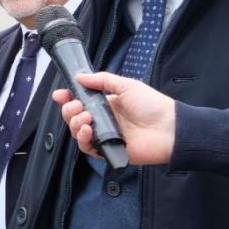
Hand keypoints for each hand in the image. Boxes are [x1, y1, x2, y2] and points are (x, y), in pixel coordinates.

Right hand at [53, 72, 175, 164]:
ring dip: (75, 124)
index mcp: (107, 104)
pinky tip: (87, 130)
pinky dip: (83, 139)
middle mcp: (104, 120)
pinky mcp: (108, 150)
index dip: (68, 98)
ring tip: (86, 118)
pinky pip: (88, 148)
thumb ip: (102, 80)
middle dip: (69, 111)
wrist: (169, 129)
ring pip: (78, 132)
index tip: (59, 95)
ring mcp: (105, 136)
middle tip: (76, 106)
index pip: (81, 102)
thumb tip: (79, 77)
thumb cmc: (152, 105)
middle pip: (75, 117)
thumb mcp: (127, 85)